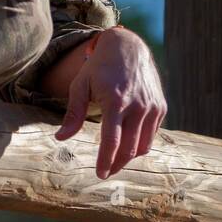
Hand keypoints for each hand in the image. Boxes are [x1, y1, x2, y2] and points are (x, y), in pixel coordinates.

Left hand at [55, 27, 167, 178]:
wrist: (127, 47)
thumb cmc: (99, 67)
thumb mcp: (80, 85)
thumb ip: (73, 114)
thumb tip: (60, 139)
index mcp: (115, 101)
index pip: (112, 141)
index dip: (105, 161)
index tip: (99, 175)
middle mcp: (137, 105)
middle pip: (128, 149)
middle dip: (116, 164)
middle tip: (106, 172)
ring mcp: (152, 106)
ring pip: (143, 146)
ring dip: (129, 158)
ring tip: (115, 160)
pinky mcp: (160, 107)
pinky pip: (152, 134)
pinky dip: (141, 143)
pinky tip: (129, 144)